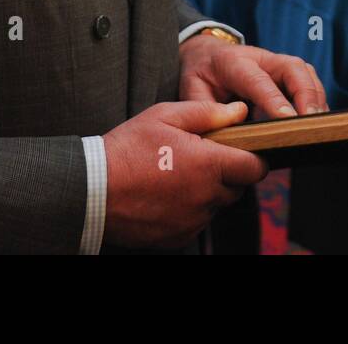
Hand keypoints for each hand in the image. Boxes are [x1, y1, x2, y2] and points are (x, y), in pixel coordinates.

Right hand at [104, 100, 267, 248]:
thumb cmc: (128, 148)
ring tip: (180, 173)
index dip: (254, 157)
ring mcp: (193, 221)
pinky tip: (168, 193)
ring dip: (209, 191)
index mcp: (209, 165)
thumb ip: (208, 112)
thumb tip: (241, 111)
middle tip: (203, 156)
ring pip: (217, 205)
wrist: (92, 190)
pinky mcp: (178, 237)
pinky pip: (197, 221)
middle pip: (238, 187)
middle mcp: (206, 197)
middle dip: (229, 172)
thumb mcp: (166, 116)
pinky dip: (191, 209)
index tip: (243, 149)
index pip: (255, 168)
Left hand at [179, 34, 327, 117]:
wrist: (205, 55)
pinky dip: (316, 98)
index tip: (288, 119)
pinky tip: (316, 119)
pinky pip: (307, 80)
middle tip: (312, 121)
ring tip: (319, 124)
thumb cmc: (200, 75)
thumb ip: (208, 109)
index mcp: (233, 62)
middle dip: (306, 94)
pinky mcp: (285, 72)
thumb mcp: (192, 91)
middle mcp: (259, 58)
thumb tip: (234, 125)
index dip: (274, 100)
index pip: (258, 81)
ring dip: (315, 97)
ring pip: (304, 72)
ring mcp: (275, 63)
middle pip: (292, 68)